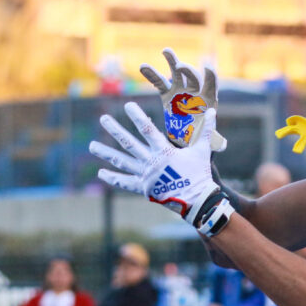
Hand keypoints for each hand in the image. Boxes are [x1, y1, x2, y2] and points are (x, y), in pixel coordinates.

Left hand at [89, 102, 234, 235]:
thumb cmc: (200, 173)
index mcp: (164, 150)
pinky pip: (125, 182)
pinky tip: (101, 172)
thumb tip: (213, 112)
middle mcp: (150, 161)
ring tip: (92, 145)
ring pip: (121, 161)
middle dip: (114, 129)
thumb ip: (206, 130)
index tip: (126, 105)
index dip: (136, 116)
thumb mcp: (203, 150)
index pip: (147, 129)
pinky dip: (113, 177)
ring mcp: (145, 175)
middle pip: (128, 143)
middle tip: (102, 118)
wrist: (197, 200)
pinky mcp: (143, 188)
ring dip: (106, 152)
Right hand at [139, 48, 226, 151]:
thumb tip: (222, 145)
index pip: (211, 84)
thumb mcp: (207, 141)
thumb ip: (214, 142)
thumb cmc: (199, 139)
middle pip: (193, 76)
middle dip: (187, 70)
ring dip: (172, 61)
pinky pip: (159, 82)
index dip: (210, 76)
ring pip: (177, 73)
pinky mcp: (167, 94)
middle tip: (180, 67)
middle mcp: (195, 92)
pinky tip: (143, 66)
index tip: (207, 67)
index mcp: (207, 100)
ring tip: (166, 50)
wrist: (185, 140)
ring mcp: (181, 91)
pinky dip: (152, 74)